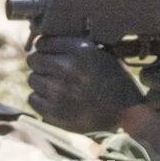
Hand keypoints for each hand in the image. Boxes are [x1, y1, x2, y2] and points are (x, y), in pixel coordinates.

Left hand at [26, 36, 144, 132]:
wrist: (126, 118)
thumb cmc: (117, 85)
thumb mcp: (104, 57)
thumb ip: (78, 49)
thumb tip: (51, 44)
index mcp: (81, 50)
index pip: (44, 42)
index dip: (46, 49)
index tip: (50, 55)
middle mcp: (67, 68)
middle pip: (34, 60)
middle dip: (41, 65)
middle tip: (52, 73)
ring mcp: (58, 91)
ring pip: (32, 79)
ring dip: (41, 83)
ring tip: (57, 89)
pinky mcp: (53, 111)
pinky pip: (33, 99)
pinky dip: (41, 101)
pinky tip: (55, 102)